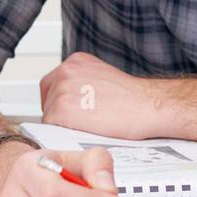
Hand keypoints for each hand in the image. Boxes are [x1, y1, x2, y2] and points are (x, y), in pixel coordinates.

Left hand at [40, 51, 167, 139]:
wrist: (147, 106)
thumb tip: (76, 101)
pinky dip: (63, 135)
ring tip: (85, 130)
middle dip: (59, 112)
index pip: (53, 82)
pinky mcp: (60, 110)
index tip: (70, 111)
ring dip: (62, 125)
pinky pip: (50, 128)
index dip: (60, 100)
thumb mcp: (105, 79)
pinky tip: (83, 135)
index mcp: (76, 61)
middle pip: (48, 98)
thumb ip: (85, 84)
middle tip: (76, 124)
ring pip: (49, 115)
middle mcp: (66, 71)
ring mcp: (61, 90)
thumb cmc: (135, 100)